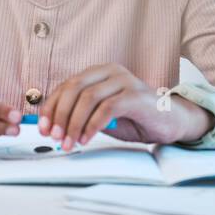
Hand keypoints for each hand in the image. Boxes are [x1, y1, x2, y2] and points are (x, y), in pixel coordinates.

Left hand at [38, 64, 214, 149]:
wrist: (172, 122)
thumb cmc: (136, 119)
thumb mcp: (102, 116)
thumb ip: (81, 115)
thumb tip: (53, 127)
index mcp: (99, 72)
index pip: (67, 86)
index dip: (51, 107)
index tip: (43, 127)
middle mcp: (110, 72)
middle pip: (74, 89)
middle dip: (59, 115)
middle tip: (54, 136)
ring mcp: (124, 81)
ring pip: (88, 98)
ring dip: (74, 123)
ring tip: (69, 143)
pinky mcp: (135, 95)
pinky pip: (106, 109)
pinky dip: (92, 125)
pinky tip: (86, 139)